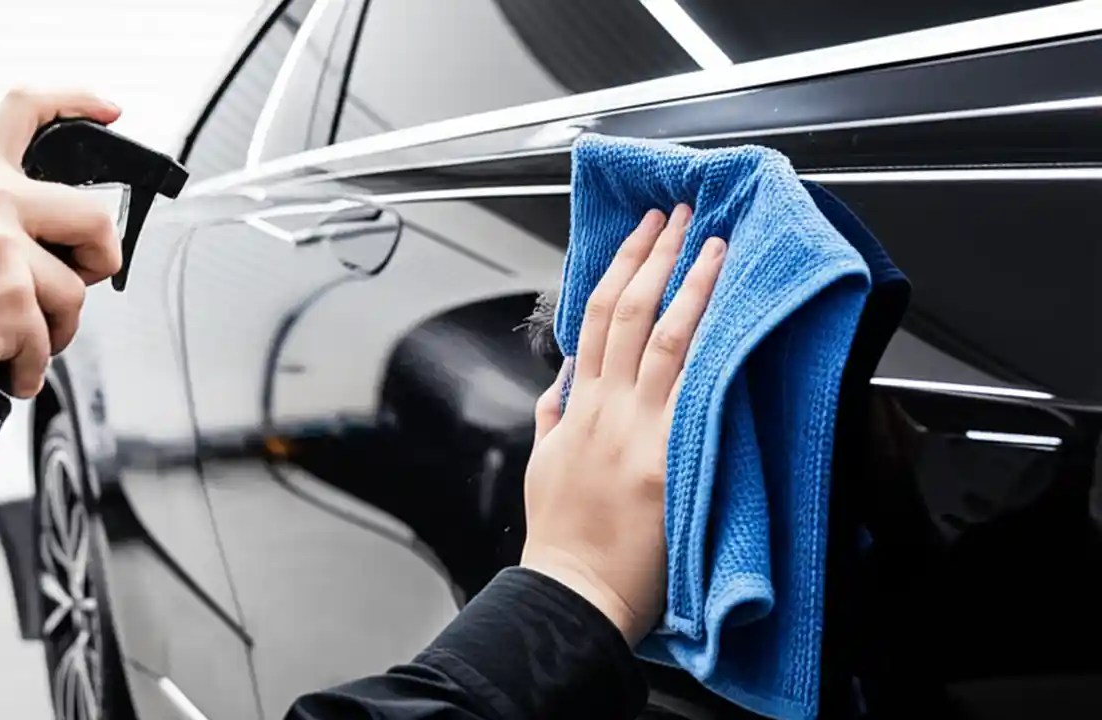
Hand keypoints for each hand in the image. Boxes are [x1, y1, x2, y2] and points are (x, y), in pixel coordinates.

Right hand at [0, 88, 122, 421]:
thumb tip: (51, 243)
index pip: (28, 109)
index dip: (80, 101)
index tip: (109, 110)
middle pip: (94, 217)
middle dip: (100, 260)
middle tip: (77, 281)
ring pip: (74, 294)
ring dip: (53, 330)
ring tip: (8, 339)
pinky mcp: (7, 304)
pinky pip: (49, 345)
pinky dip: (29, 368)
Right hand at [520, 205, 724, 645]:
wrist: (574, 592)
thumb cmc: (563, 540)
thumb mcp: (544, 466)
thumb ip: (555, 416)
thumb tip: (566, 381)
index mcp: (577, 407)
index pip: (594, 317)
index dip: (618, 266)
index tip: (639, 232)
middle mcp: (606, 407)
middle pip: (628, 311)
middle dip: (655, 255)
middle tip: (679, 214)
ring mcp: (638, 428)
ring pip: (662, 336)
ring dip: (689, 283)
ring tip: (714, 243)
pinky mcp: (668, 457)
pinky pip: (691, 389)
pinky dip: (709, 345)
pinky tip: (731, 315)